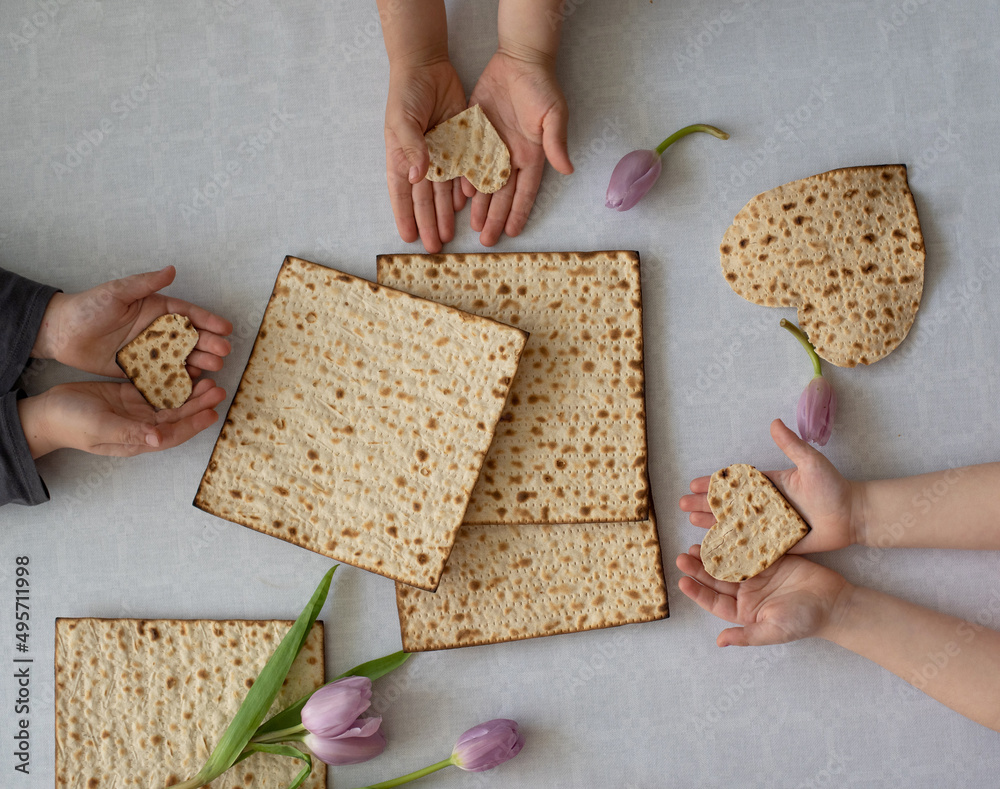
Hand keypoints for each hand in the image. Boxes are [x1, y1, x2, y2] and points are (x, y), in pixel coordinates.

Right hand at [17, 379, 225, 457]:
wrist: (46, 412)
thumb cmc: (70, 423)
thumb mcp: (99, 427)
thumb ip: (129, 433)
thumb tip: (157, 440)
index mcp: (137, 440)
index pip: (173, 434)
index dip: (193, 424)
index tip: (212, 412)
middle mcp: (142, 426)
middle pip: (178, 416)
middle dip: (199, 404)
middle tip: (217, 388)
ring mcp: (137, 410)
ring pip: (171, 402)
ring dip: (190, 393)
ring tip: (209, 378)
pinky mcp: (130, 395)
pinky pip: (157, 389)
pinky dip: (172, 381)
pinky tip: (186, 369)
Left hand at [31, 266, 231, 379]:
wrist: (61, 333)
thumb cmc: (88, 307)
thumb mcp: (117, 292)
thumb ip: (145, 283)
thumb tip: (172, 270)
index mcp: (157, 310)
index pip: (188, 315)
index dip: (208, 321)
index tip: (226, 328)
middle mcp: (158, 331)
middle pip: (190, 338)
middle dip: (209, 344)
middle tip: (224, 352)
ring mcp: (151, 352)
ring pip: (182, 357)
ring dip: (200, 362)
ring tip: (214, 367)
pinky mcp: (140, 370)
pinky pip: (164, 375)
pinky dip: (179, 379)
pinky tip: (193, 382)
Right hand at [384, 59, 468, 252]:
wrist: (427, 66)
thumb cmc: (406, 92)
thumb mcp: (402, 119)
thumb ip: (410, 147)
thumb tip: (416, 177)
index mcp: (401, 157)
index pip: (402, 194)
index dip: (405, 216)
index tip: (408, 238)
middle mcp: (420, 161)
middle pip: (425, 199)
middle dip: (428, 223)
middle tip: (434, 247)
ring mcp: (440, 154)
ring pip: (443, 191)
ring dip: (445, 213)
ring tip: (449, 235)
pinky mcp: (458, 145)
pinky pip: (461, 173)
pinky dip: (462, 190)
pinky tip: (464, 207)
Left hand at [464, 50, 571, 245]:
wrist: (519, 59)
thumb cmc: (541, 86)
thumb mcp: (553, 114)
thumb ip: (556, 142)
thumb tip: (567, 169)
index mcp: (531, 156)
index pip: (524, 191)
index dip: (518, 212)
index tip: (512, 233)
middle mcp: (511, 156)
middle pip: (502, 194)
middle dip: (495, 217)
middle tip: (486, 240)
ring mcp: (492, 147)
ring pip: (484, 183)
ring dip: (480, 205)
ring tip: (473, 226)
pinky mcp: (475, 134)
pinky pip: (468, 162)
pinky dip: (464, 179)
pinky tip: (458, 196)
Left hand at [676, 545, 851, 646]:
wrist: (834, 602)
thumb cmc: (805, 620)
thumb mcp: (774, 630)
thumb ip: (746, 635)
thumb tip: (719, 642)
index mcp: (744, 611)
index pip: (714, 601)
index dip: (698, 591)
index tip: (682, 581)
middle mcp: (747, 592)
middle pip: (717, 579)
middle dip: (699, 568)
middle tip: (682, 556)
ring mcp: (757, 573)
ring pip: (728, 562)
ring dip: (712, 554)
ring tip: (696, 544)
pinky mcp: (769, 558)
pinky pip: (747, 549)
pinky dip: (734, 542)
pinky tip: (721, 532)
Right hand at [679, 418, 863, 553]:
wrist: (852, 516)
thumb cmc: (833, 487)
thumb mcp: (811, 462)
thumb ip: (792, 445)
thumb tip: (774, 423)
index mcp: (769, 485)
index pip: (734, 483)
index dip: (713, 484)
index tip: (694, 484)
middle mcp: (765, 505)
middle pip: (728, 505)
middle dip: (704, 504)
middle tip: (683, 505)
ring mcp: (769, 525)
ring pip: (734, 524)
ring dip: (712, 523)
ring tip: (692, 522)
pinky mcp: (778, 543)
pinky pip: (751, 545)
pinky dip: (733, 546)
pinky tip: (716, 547)